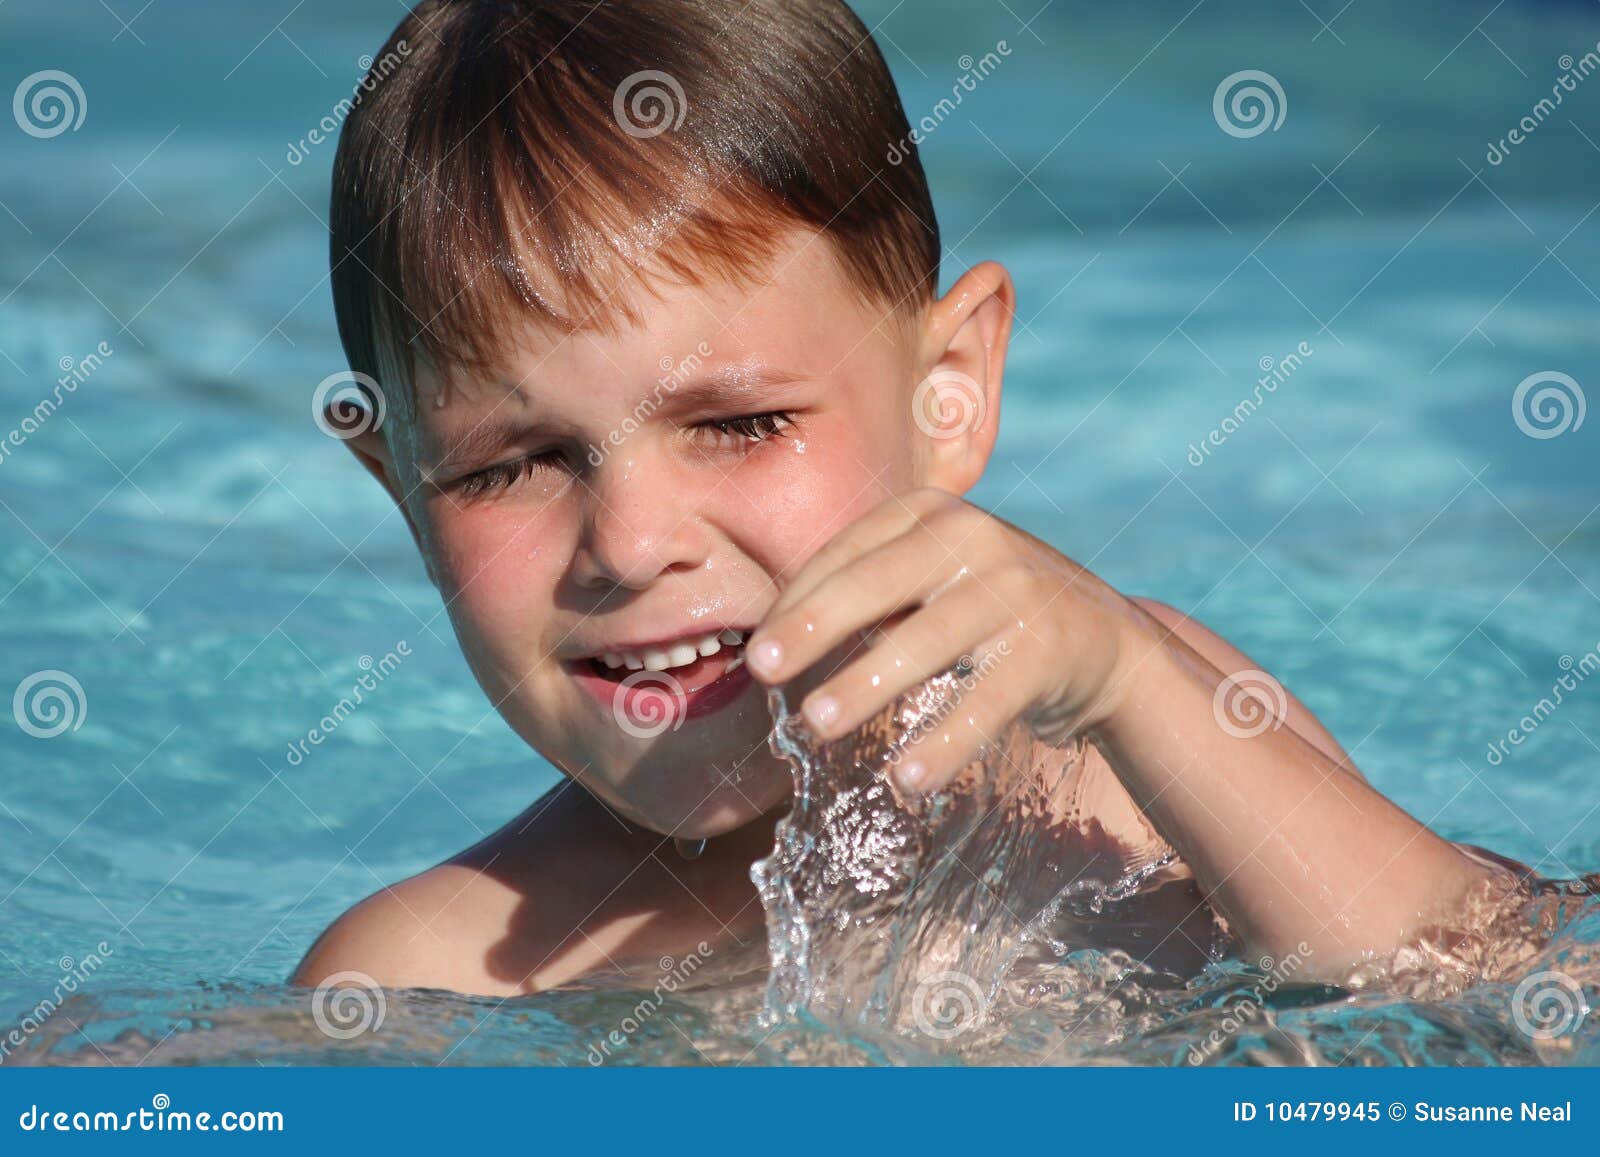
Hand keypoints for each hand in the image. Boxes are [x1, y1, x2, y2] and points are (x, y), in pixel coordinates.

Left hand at [745, 487, 1147, 792]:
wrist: (1105, 640)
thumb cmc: (986, 611)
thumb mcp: (930, 579)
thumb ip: (866, 595)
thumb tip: (770, 643)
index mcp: (930, 513)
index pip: (846, 554)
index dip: (796, 602)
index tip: (756, 652)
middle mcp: (974, 537)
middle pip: (877, 583)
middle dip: (814, 627)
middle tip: (761, 670)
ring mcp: (1016, 589)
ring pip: (927, 640)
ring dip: (867, 683)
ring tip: (817, 723)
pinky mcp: (1048, 647)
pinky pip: (986, 701)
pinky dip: (945, 741)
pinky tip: (906, 778)